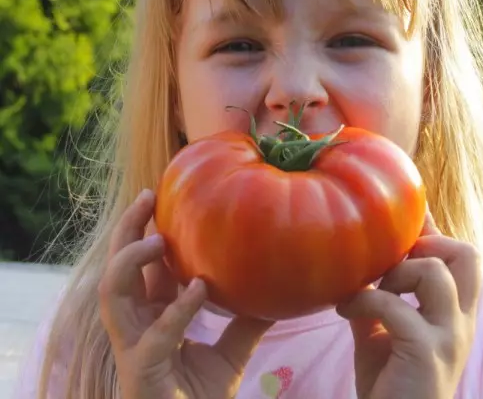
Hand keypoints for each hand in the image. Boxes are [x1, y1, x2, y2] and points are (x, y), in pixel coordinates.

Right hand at [98, 189, 272, 398]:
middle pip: (116, 268)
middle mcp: (136, 327)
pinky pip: (155, 335)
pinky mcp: (141, 372)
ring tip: (158, 239)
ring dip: (130, 261)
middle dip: (126, 230)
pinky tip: (198, 290)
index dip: (146, 231)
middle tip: (148, 196)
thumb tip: (277, 289)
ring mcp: (133, 349)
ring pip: (112, 294)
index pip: (143, 267)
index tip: (161, 198)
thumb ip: (246, 321)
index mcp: (151, 317)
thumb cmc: (202, 398)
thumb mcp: (232, 351)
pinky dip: (176, 309)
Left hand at [336, 212, 480, 398]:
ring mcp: (448, 337)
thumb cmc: (389, 385)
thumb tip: (364, 267)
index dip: (433, 229)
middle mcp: (461, 322)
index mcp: (455, 314)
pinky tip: (346, 310)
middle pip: (468, 254)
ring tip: (371, 290)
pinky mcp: (427, 353)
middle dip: (429, 243)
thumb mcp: (383, 333)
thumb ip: (381, 298)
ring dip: (395, 272)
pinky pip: (395, 306)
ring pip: (435, 272)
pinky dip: (365, 301)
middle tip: (396, 260)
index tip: (407, 216)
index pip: (461, 256)